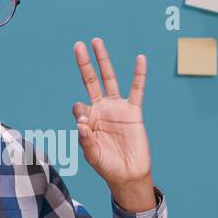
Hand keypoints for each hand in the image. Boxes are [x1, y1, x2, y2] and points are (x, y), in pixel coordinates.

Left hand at [72, 38, 155, 211]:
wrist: (128, 175)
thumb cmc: (107, 166)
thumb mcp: (92, 155)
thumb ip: (85, 140)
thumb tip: (80, 122)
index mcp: (88, 119)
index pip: (79, 105)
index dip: (80, 111)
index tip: (84, 124)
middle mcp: (101, 110)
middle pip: (91, 81)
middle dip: (84, 63)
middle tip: (78, 45)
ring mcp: (117, 109)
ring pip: (110, 79)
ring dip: (103, 61)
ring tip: (96, 42)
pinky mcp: (134, 112)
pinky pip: (138, 90)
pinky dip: (139, 74)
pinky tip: (140, 58)